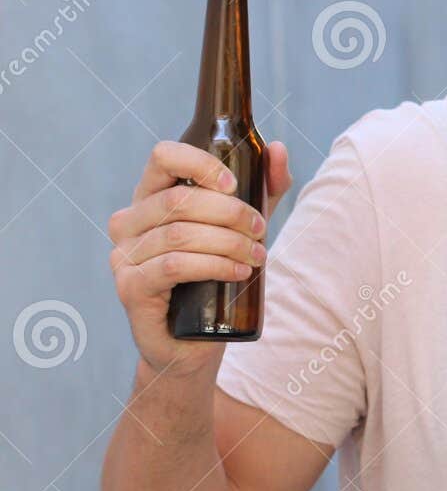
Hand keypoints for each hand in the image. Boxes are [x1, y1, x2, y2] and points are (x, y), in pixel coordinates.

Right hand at [109, 140, 292, 378]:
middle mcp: (129, 221)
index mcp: (151, 197)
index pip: (163, 156)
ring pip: (180, 234)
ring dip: (229, 242)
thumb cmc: (216, 276)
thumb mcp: (244, 227)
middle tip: (260, 231)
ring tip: (257, 256)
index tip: (234, 184)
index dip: (200, 163)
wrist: (192, 343)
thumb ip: (263, 189)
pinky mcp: (130, 286)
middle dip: (230, 212)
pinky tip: (239, 272)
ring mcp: (124, 255)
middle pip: (179, 199)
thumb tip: (278, 148)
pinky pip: (174, 265)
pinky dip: (214, 265)